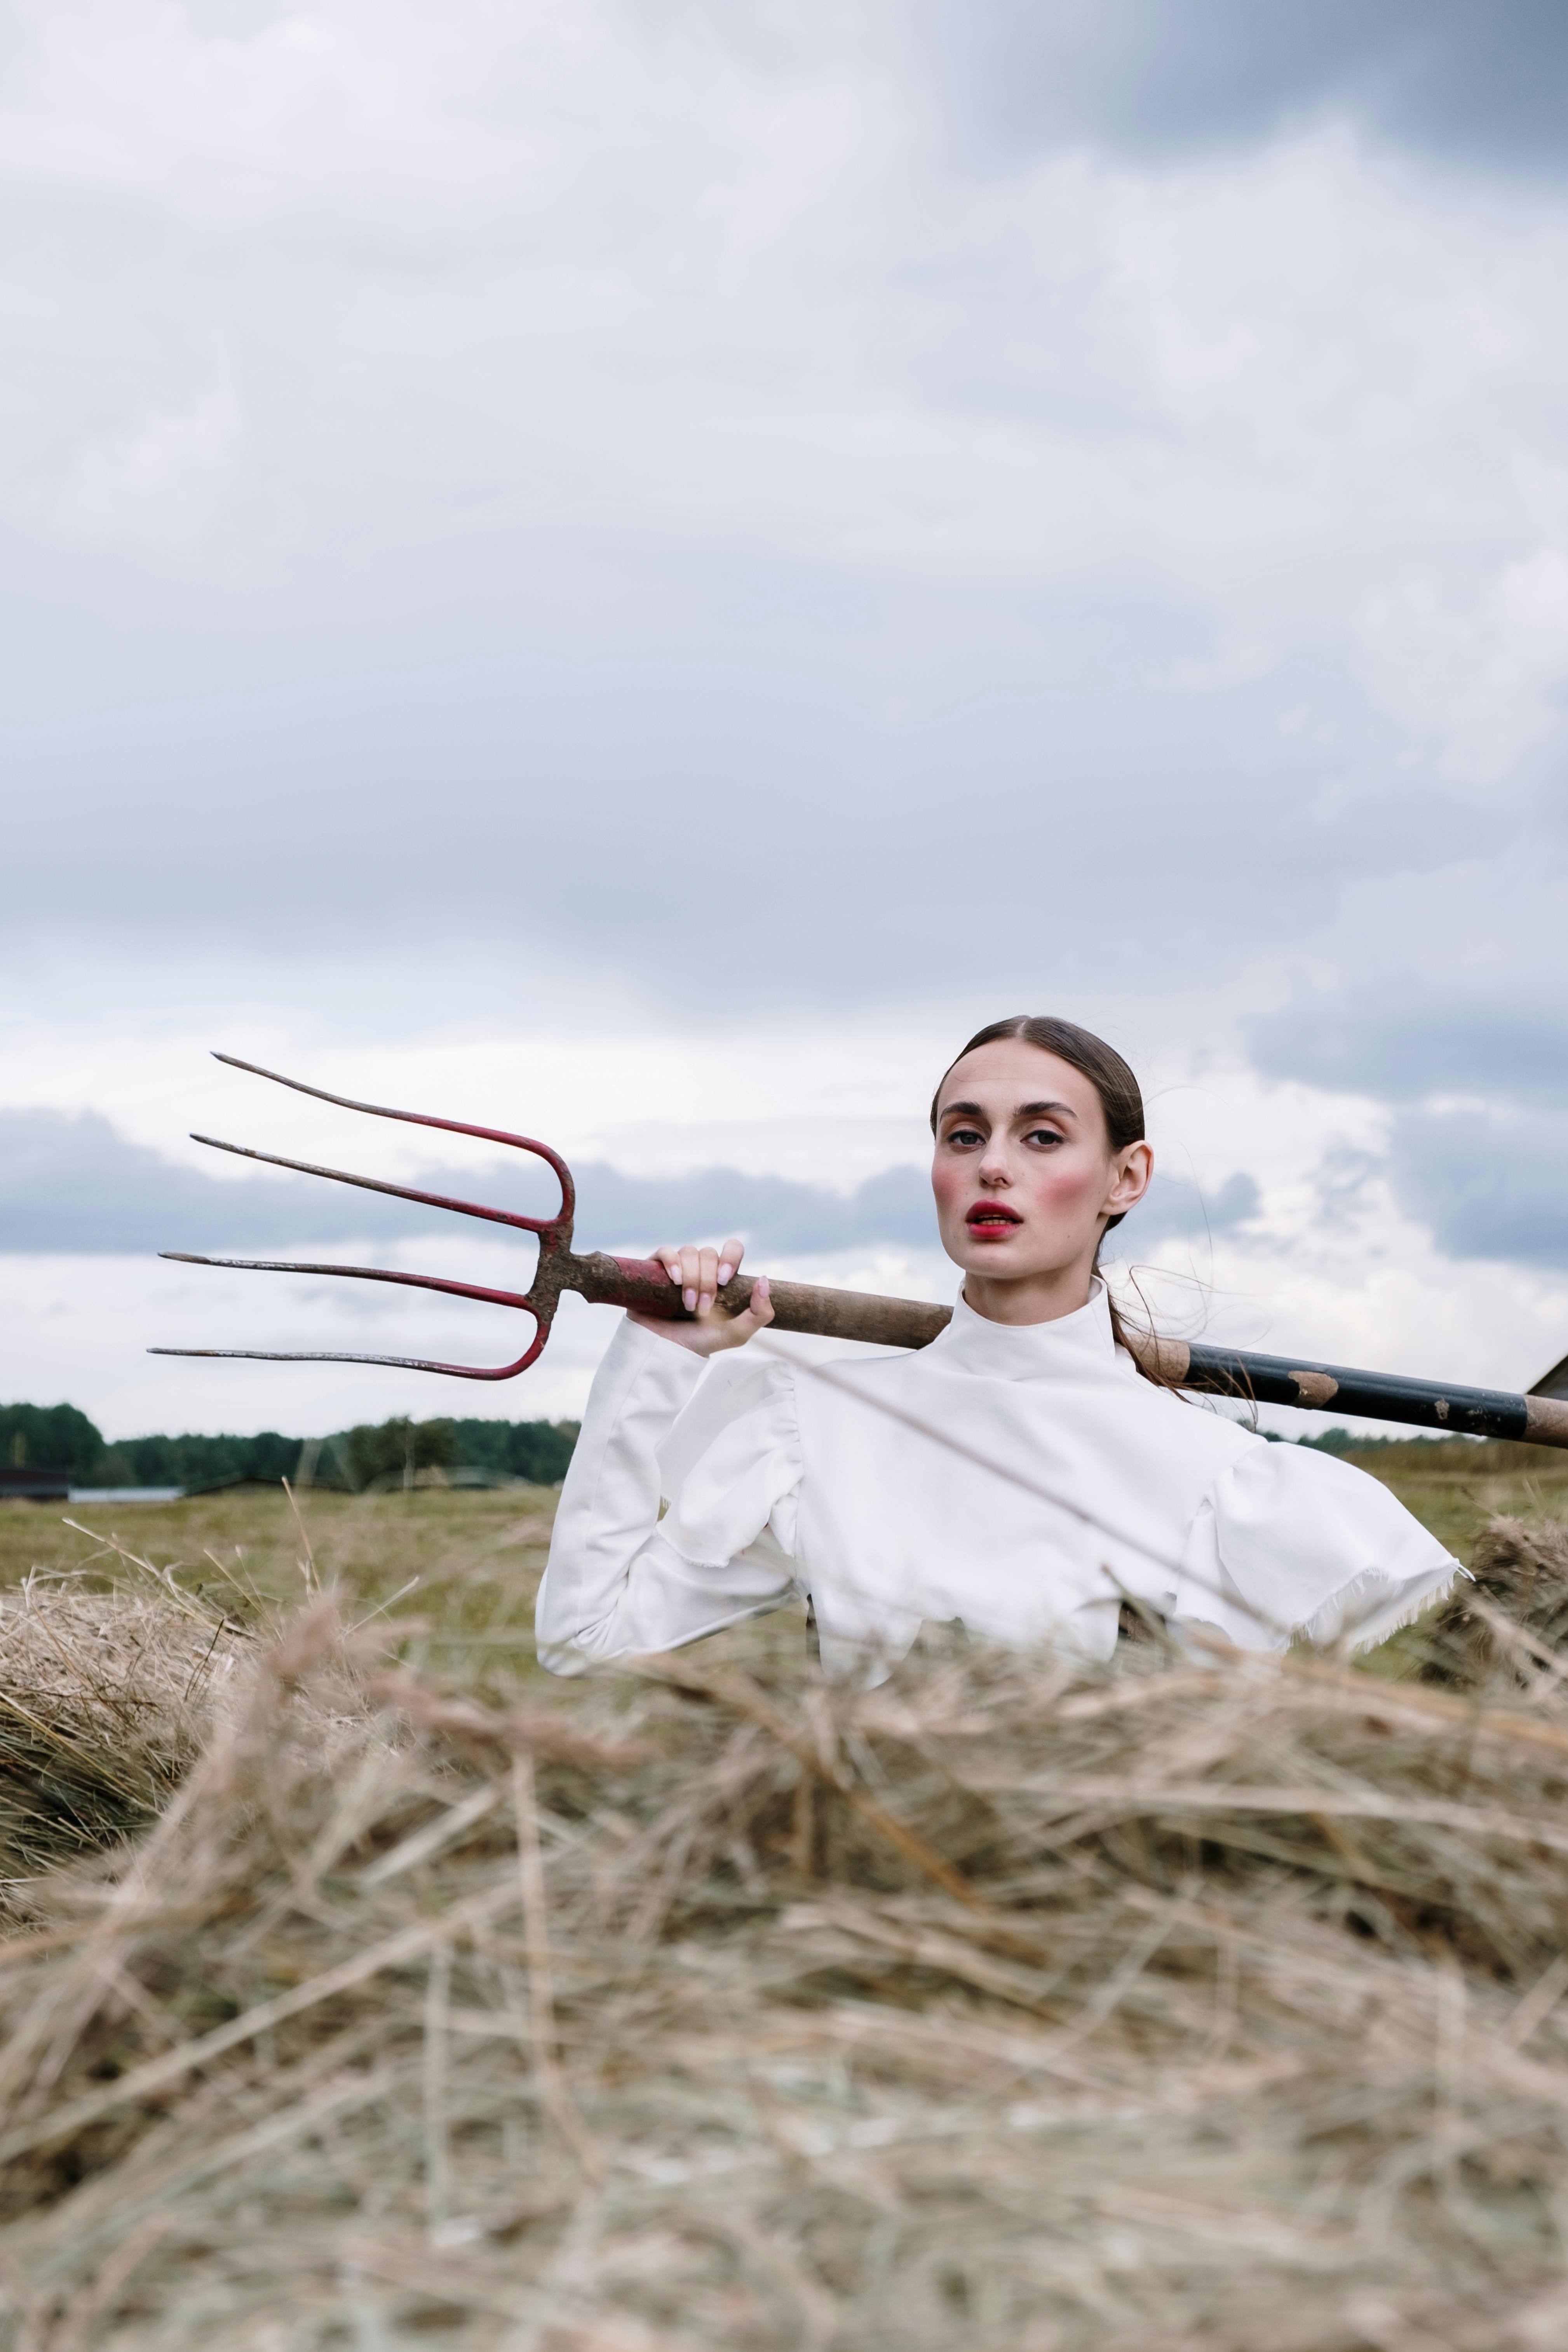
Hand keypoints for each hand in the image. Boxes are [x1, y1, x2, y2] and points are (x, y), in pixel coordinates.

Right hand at [630, 1236, 774, 1356]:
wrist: (666, 1351)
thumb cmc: (701, 1342)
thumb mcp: (736, 1334)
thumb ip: (760, 1313)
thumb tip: (763, 1280)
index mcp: (721, 1276)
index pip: (732, 1249)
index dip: (730, 1257)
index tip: (724, 1280)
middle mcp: (700, 1268)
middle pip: (709, 1254)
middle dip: (707, 1282)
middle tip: (703, 1308)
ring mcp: (678, 1267)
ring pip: (688, 1252)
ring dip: (691, 1278)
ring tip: (687, 1304)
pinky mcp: (655, 1270)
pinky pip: (665, 1252)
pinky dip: (671, 1262)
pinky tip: (675, 1279)